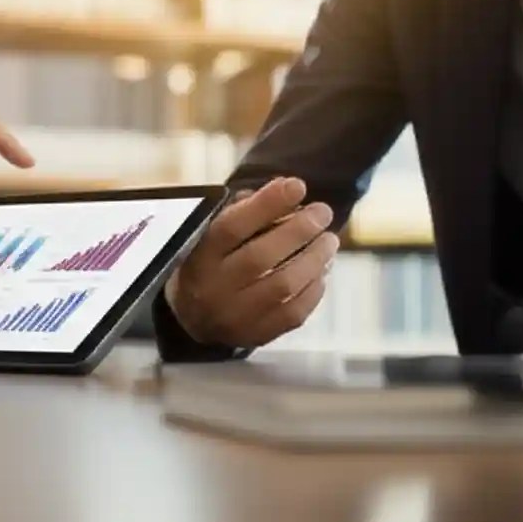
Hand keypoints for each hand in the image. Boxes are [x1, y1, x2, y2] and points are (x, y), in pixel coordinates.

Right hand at [166, 178, 339, 347]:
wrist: (193, 318)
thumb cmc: (211, 262)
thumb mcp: (213, 233)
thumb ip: (246, 211)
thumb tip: (289, 190)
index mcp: (199, 256)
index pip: (232, 227)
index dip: (267, 204)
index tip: (298, 185)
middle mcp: (213, 288)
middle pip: (261, 257)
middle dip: (299, 230)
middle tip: (323, 212)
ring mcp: (234, 316)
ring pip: (283, 286)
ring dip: (314, 259)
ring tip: (329, 240)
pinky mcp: (256, 335)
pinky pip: (294, 313)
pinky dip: (314, 288)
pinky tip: (321, 271)